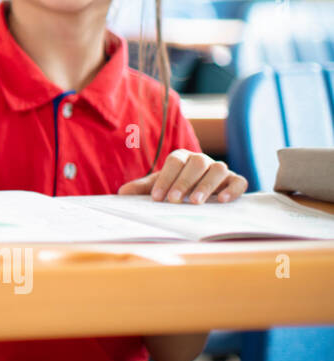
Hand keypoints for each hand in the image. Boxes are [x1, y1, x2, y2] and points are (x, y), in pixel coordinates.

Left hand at [118, 149, 246, 203]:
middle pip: (196, 164)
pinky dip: (233, 189)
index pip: (174, 162)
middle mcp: (202, 160)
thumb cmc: (176, 187)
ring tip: (195, 202)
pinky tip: (223, 201)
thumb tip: (121, 193)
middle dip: (183, 182)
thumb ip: (143, 188)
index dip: (165, 179)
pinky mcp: (235, 180)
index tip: (157, 198)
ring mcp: (220, 169)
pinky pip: (239, 181)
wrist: (201, 191)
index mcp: (182, 158)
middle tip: (173, 201)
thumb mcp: (160, 186)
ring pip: (218, 169)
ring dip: (206, 185)